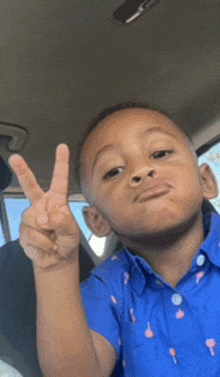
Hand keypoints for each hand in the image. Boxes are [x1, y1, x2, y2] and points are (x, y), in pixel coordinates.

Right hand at [8, 144, 79, 268]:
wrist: (56, 260)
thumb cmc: (66, 241)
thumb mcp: (71, 231)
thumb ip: (61, 222)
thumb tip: (42, 219)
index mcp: (56, 200)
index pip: (60, 179)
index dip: (61, 163)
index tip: (62, 147)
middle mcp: (42, 205)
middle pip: (30, 186)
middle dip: (22, 171)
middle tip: (15, 158)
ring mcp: (31, 217)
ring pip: (33, 220)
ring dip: (46, 235)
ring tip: (52, 240)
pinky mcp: (23, 231)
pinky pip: (30, 236)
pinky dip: (41, 245)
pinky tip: (46, 246)